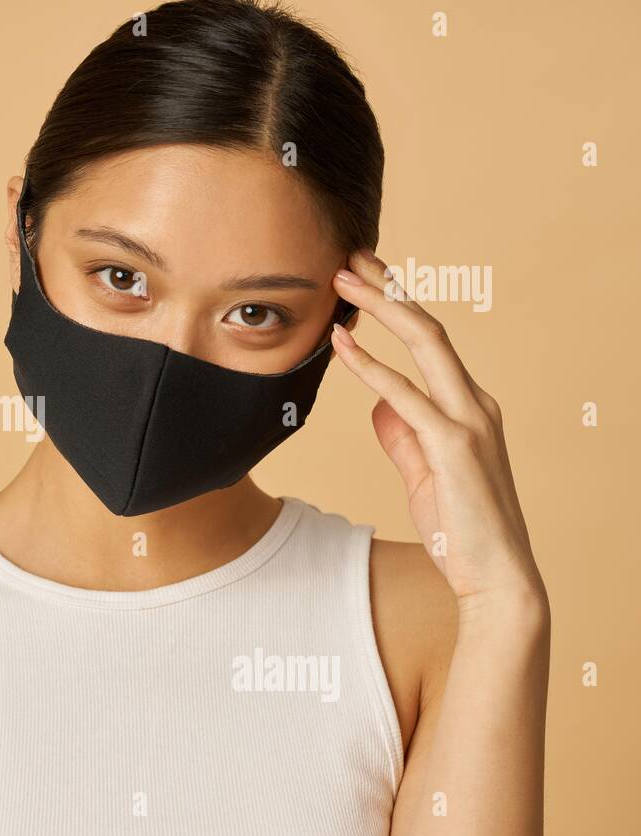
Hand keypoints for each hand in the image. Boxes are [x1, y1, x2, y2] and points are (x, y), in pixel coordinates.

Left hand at [328, 249, 546, 614]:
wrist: (495, 577)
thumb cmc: (461, 528)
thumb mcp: (423, 473)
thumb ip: (403, 435)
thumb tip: (379, 403)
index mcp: (470, 406)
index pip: (430, 341)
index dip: (396, 304)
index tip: (363, 277)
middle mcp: (475, 403)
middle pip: (428, 327)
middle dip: (389, 287)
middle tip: (349, 258)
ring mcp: (469, 421)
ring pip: (425, 344)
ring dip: (379, 307)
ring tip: (340, 281)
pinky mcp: (455, 446)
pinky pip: (406, 395)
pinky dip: (369, 365)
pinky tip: (340, 344)